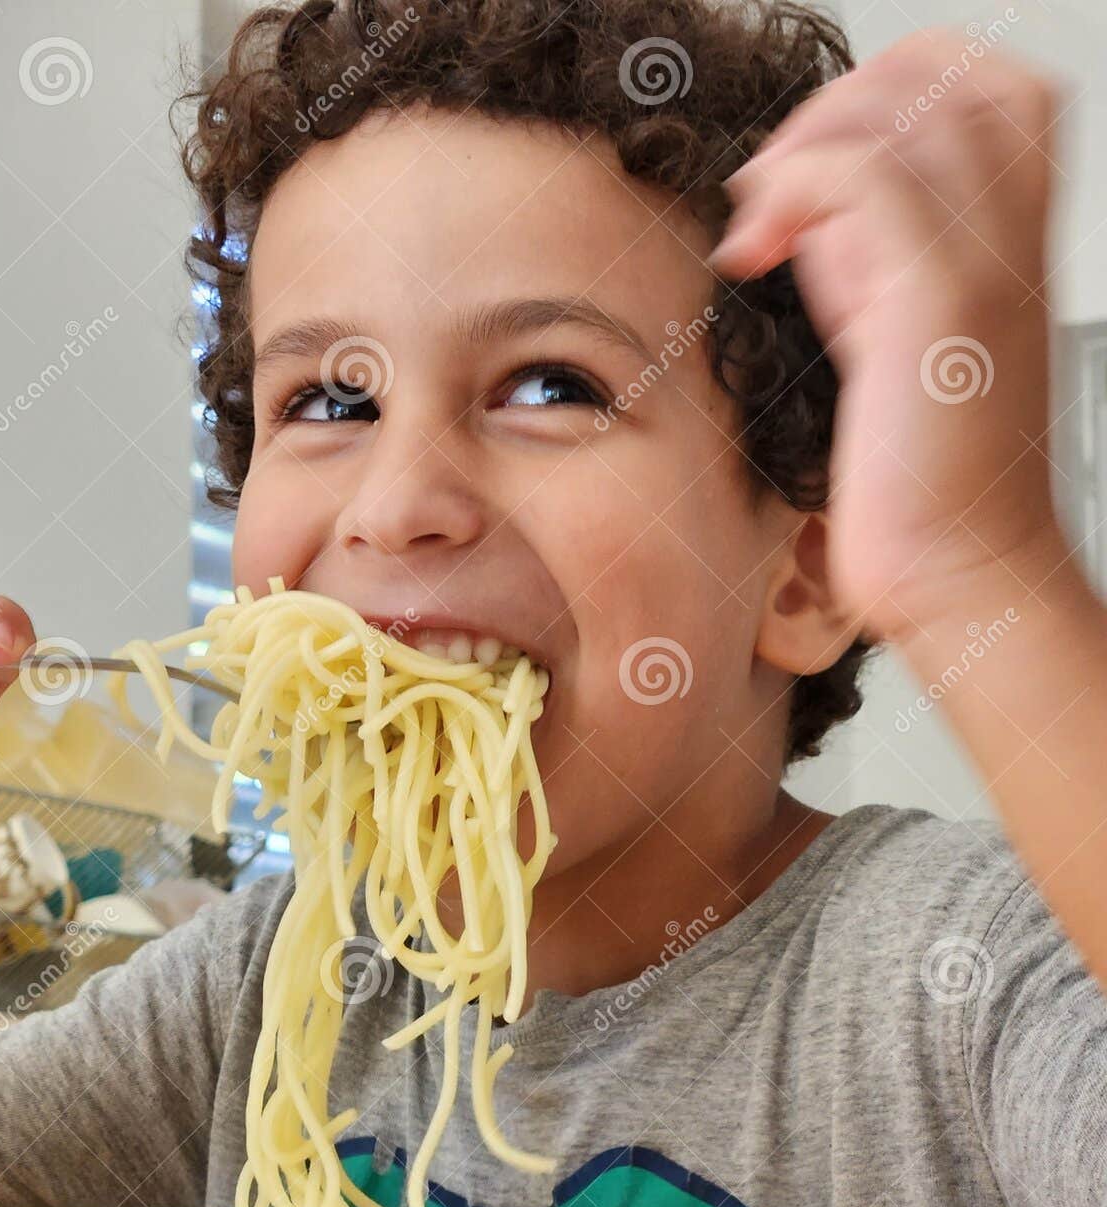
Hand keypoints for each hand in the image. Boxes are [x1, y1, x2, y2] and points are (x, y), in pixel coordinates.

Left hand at [712, 29, 1064, 643]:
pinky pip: (862, 179)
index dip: (891, 92)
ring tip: (761, 232)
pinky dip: (788, 193)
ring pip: (906, 110)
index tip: (814, 174)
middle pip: (948, 74)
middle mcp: (1009, 238)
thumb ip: (866, 268)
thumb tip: (802, 215)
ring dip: (805, 149)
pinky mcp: (936, 308)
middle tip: (777, 197)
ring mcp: (982, 265)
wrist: (963, 578)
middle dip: (836, 109)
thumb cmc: (920, 488)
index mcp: (1005, 242)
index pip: (987, 87)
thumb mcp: (890, 347)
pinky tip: (752, 256)